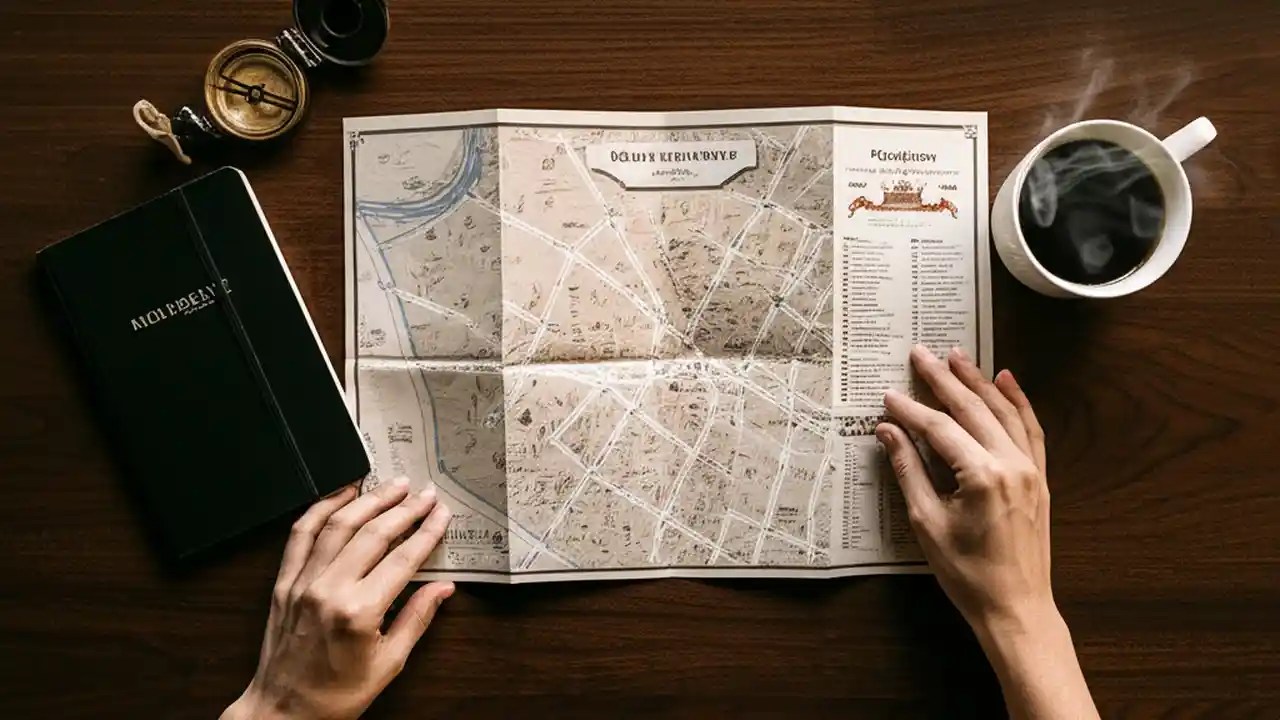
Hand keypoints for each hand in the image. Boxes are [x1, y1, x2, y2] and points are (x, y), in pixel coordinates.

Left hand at [221, 478, 453, 719]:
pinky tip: (342, 493)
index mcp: (359, 612)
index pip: (403, 559)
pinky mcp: (284, 581)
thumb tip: (444, 588)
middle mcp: (329, 590)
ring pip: (339, 525)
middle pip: (374, 534)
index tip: (442, 515)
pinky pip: (301, 533)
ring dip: (369, 500)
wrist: (282, 711)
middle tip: (426, 494)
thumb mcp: (388, 664)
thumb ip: (416, 619)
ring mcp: (303, 582)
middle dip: (405, 509)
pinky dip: (321, 507)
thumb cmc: (335, 695)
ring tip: (393, 486)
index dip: (426, 532)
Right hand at [877, 345, 1097, 719]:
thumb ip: (909, 471)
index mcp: (983, 476)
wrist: (1016, 607)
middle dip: (944, 380)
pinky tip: (1007, 381)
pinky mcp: (1040, 479)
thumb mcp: (927, 523)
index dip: (911, 410)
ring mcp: (1031, 470)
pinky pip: (1031, 429)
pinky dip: (1019, 402)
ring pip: (1005, 412)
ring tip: (958, 357)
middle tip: (921, 354)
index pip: (940, 429)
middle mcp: (1012, 465)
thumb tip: (888, 432)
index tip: (888, 396)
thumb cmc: (968, 574)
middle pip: (974, 409)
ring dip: (980, 381)